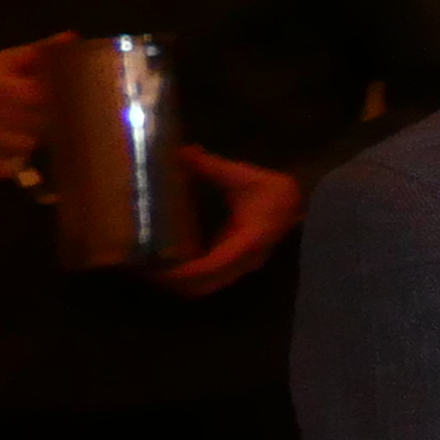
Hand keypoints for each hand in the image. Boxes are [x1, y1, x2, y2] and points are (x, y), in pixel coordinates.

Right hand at [0, 38, 66, 184]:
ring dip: (39, 139)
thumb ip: (38, 52)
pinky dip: (22, 160)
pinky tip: (23, 147)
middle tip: (66, 115)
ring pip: (27, 146)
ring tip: (42, 129)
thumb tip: (72, 39)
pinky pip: (11, 167)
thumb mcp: (4, 59)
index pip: (35, 96)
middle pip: (34, 123)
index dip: (57, 97)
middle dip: (53, 119)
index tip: (72, 96)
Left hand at [152, 149, 304, 296]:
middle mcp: (244, 261)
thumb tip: (181, 151)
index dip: (185, 272)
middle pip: (204, 286)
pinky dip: (189, 278)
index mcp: (247, 242)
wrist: (295, 203)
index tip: (158, 270)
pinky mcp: (235, 265)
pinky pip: (209, 280)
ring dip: (180, 285)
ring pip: (206, 287)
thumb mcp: (242, 176)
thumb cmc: (271, 190)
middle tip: (143, 270)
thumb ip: (210, 166)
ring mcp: (240, 266)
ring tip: (151, 270)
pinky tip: (169, 265)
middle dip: (175, 284)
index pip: (212, 266)